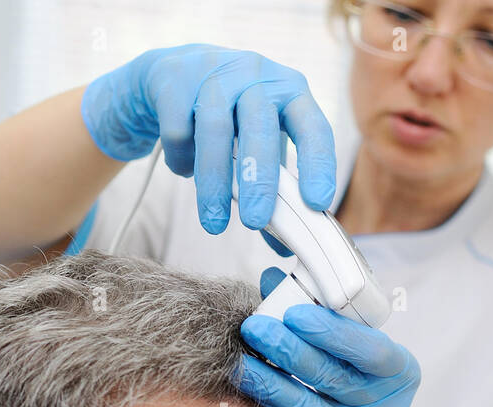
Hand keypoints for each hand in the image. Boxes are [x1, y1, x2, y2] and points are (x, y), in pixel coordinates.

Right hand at [80, 43, 335, 234]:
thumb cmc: (231, 116)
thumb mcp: (259, 145)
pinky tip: (183, 172)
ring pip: (215, 129)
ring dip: (215, 183)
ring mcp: (214, 74)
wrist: (175, 75)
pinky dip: (181, 161)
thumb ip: (273, 189)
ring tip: (215, 224)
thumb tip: (283, 247)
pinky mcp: (175, 80)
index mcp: (290, 92)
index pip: (312, 127)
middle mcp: (257, 76)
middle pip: (261, 128)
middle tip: (255, 223)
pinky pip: (178, 129)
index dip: (317, 165)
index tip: (316, 204)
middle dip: (259, 180)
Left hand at [235, 269, 441, 406]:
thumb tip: (271, 277)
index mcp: (397, 369)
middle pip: (333, 378)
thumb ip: (319, 313)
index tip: (292, 314)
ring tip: (241, 366)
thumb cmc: (359, 381)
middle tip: (253, 329)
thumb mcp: (355, 348)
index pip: (370, 350)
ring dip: (273, 387)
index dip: (332, 333)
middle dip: (289, 352)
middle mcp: (384, 405)